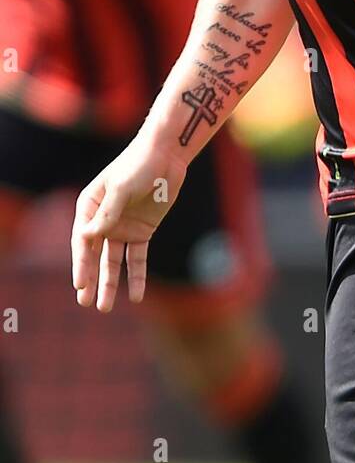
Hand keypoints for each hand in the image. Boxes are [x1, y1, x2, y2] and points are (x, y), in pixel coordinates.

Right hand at [71, 135, 189, 310]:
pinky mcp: (142, 231)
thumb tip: (88, 236)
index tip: (81, 284)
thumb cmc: (139, 164)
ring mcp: (122, 227)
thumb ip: (108, 212)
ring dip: (109, 283)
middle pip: (94, 254)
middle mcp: (103, 220)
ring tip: (104, 307)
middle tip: (85, 302)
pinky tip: (137, 296)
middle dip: (90, 278)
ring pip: (113, 261)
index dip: (81, 263)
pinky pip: (137, 258)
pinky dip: (137, 276)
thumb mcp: (122, 187)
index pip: (82, 240)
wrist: (166, 155)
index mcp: (90, 206)